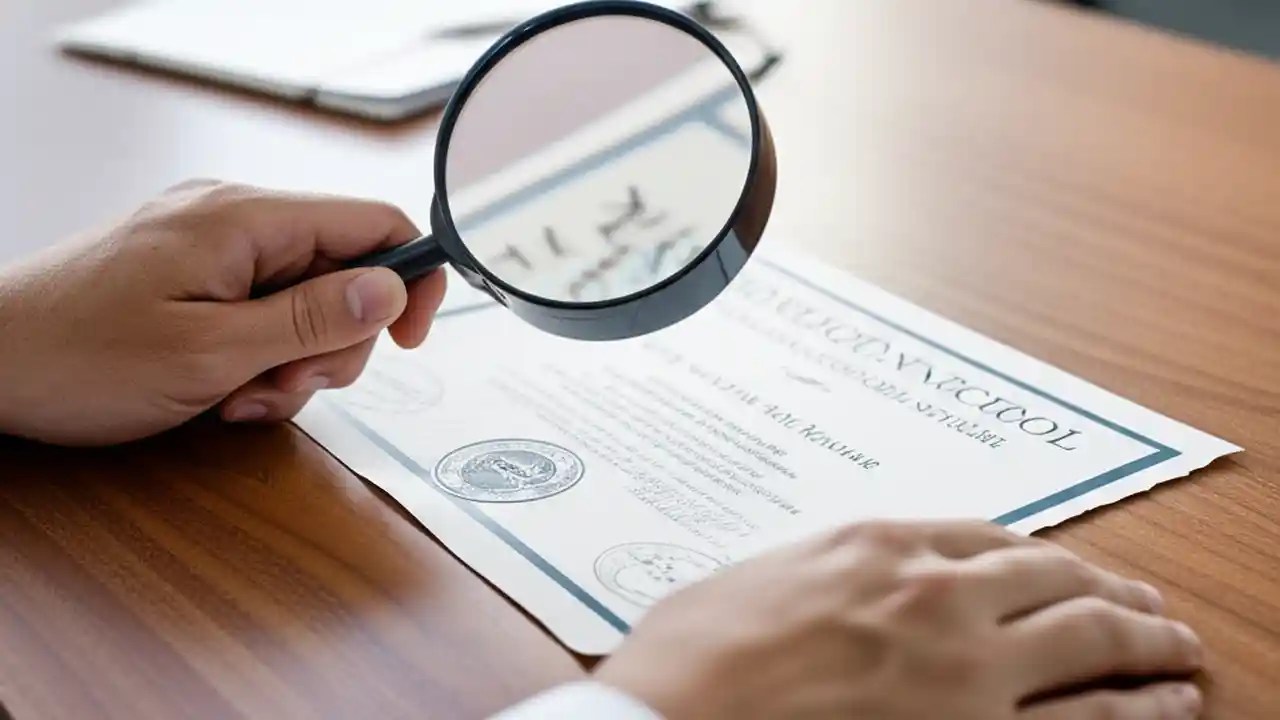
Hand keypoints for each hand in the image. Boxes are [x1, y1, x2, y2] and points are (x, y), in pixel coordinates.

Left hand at [0, 180, 445, 444]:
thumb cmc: (80, 357)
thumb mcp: (212, 352)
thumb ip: (310, 319)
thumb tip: (392, 289)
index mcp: (246, 220)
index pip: (375, 225)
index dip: (411, 281)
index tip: (409, 342)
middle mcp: (235, 219)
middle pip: (345, 272)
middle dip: (336, 342)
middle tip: (288, 384)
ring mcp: (213, 246)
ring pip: (308, 301)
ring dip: (295, 360)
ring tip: (241, 394)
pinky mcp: (194, 275)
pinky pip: (263, 311)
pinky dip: (260, 357)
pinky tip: (221, 389)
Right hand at [595, 520, 1203, 719]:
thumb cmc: (691, 661)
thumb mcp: (753, 582)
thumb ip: (816, 575)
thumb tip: (832, 590)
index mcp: (876, 546)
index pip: (988, 538)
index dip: (1041, 556)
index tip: (1064, 569)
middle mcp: (934, 595)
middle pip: (1057, 578)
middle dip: (1113, 590)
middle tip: (1145, 602)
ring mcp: (963, 671)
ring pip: (1090, 640)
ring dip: (1146, 644)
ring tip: (1177, 651)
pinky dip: (1136, 713)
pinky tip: (1163, 710)